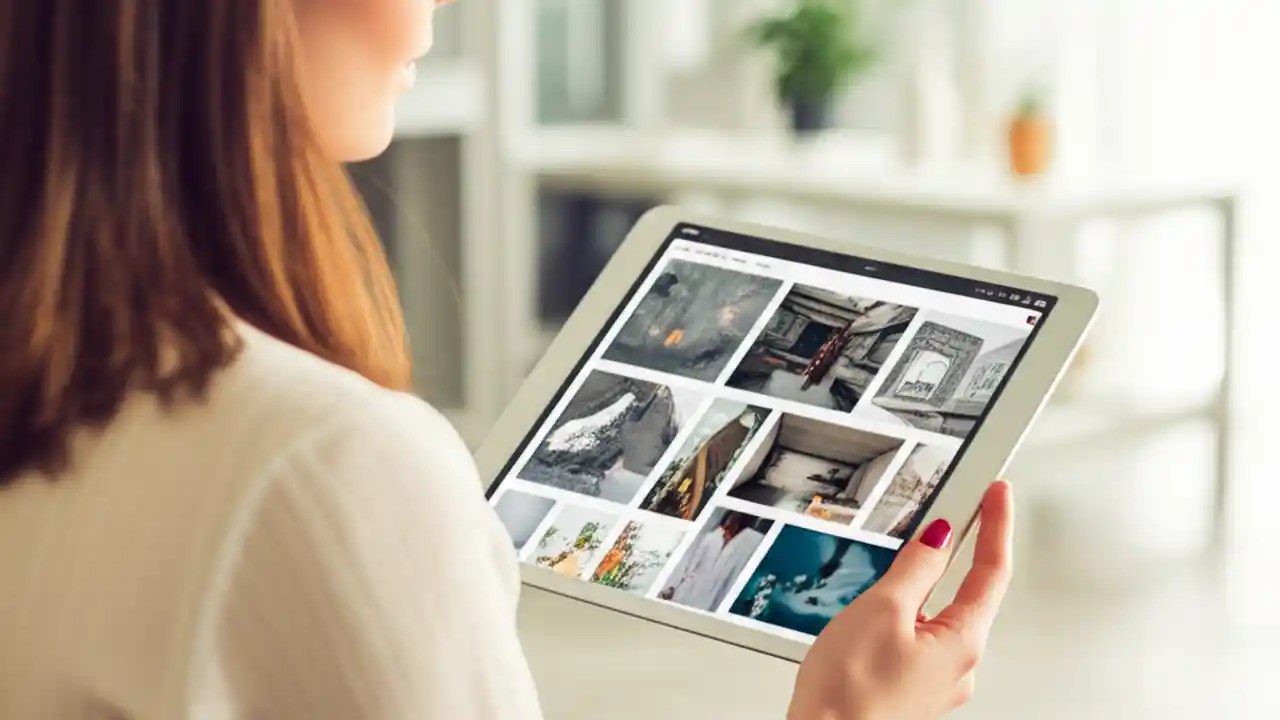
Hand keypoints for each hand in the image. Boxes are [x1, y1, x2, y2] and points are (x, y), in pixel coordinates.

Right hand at [788, 481, 1013, 719]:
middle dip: (954, 558)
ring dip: (917, 594)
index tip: (998, 494)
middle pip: (967, 596)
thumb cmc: (850, 695)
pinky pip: (917, 642)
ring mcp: (934, 683)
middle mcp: (958, 667)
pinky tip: (874, 620)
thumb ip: (915, 568)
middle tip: (947, 515)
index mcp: (962, 643)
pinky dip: (902, 620)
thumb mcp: (882, 609)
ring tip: (885, 581)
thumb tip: (938, 538)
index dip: (996, 526)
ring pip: (936, 621)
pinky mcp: (909, 691)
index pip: (991, 571)